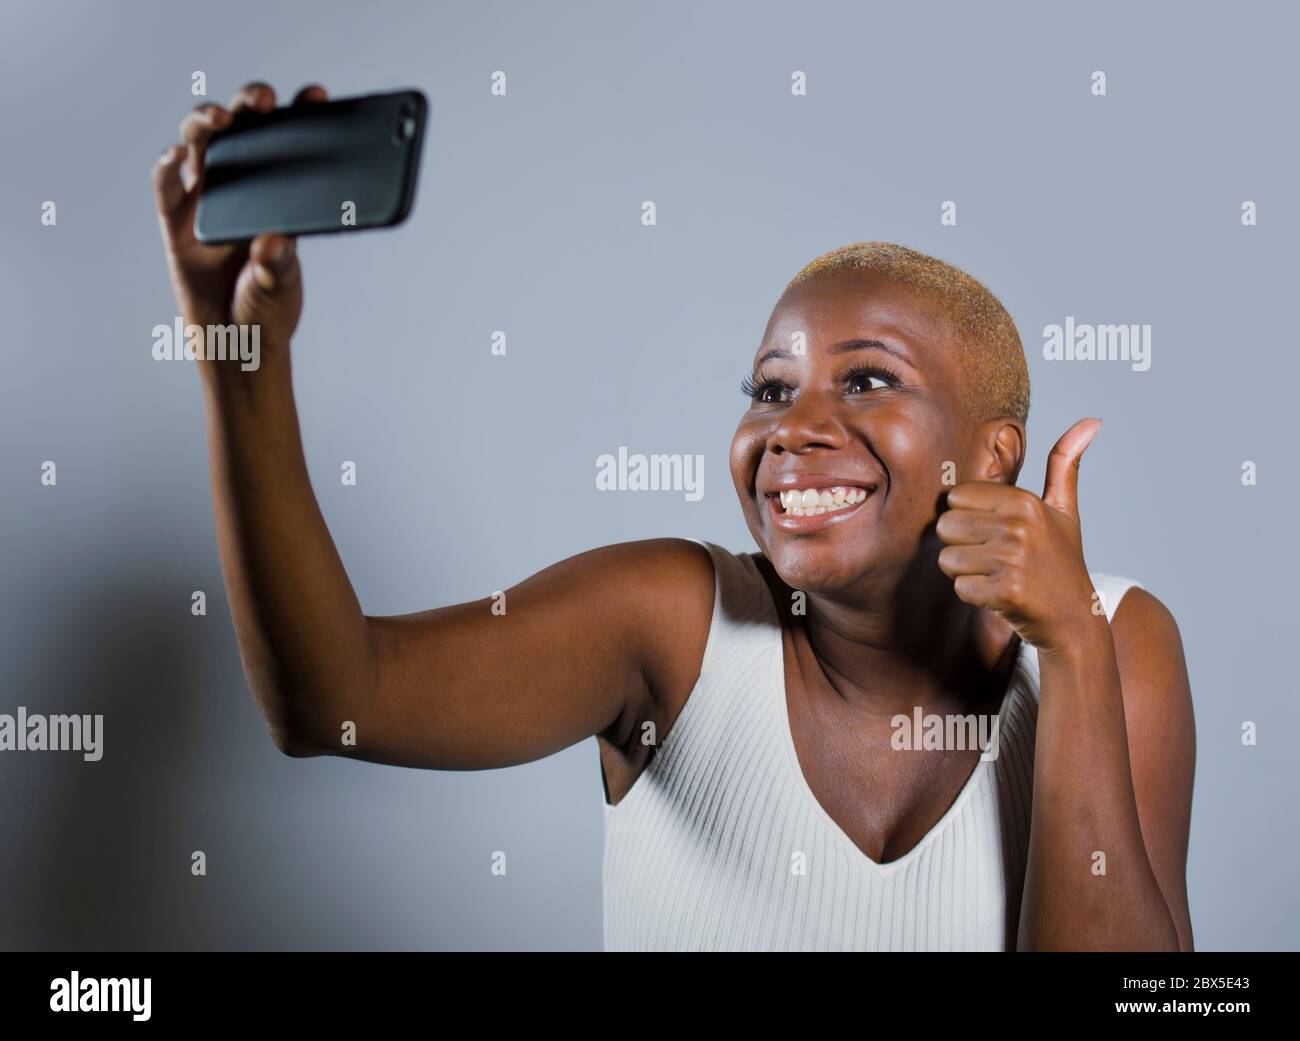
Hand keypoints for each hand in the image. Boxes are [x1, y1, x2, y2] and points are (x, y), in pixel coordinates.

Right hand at [151, 81, 327, 368]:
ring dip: (205, 122)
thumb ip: (279, 265)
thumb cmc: (267, 310)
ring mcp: (206, 199)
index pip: (289, 145)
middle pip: (240, 130)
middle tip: (261, 102)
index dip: (300, 116)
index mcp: (279, 196)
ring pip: (200, 143)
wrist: (236, 345)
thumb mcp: (282, 286)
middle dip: (248, 105)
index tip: (317, 98)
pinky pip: (165, 184)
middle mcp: (242, 188)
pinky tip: (177, 155)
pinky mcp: (175, 220)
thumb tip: (272, 244)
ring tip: (219, 120)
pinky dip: (166, 166)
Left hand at [935, 418, 1103, 657]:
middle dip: (960, 544)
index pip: (956, 497)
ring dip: (965, 572)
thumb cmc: (1061, 560)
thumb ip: (1064, 465)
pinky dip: (974, 594)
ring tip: (996, 575)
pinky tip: (999, 595)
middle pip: (945, 526)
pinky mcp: (1004, 591)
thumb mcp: (1065, 510)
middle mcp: (1018, 527)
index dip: (967, 517)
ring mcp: (1011, 559)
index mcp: (1024, 502)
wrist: (1074, 619)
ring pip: (948, 558)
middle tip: (991, 557)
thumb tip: (1091, 421)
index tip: (992, 531)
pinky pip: (959, 587)